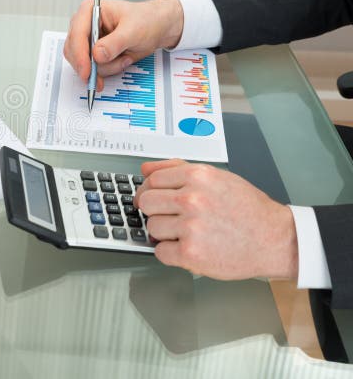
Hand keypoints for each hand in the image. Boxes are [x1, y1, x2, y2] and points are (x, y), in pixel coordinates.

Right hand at [63, 0, 184, 87]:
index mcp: (90, 10)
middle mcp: (85, 24)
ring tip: (124, 59)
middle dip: (92, 65)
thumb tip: (97, 55)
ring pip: (82, 63)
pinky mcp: (94, 52)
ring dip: (104, 68)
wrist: (158, 27)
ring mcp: (88, 40)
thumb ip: (114, 43)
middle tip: (102, 76)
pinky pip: (92, 68)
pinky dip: (106, 71)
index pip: (77, 34)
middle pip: (74, 51)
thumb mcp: (133, 30)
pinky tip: (121, 62)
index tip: (87, 72)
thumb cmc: (147, 20)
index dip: (80, 55)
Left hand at [134, 159, 297, 279]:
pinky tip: (186, 247)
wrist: (276, 239)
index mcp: (198, 177)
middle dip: (154, 211)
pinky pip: (160, 252)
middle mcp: (192, 199)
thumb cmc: (249, 209)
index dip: (149, 190)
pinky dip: (169, 252)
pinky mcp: (191, 253)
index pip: (152, 180)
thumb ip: (178, 169)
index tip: (151, 198)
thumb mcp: (217, 177)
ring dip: (164, 233)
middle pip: (146, 202)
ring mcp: (191, 227)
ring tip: (185, 233)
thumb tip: (146, 170)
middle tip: (168, 217)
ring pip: (152, 227)